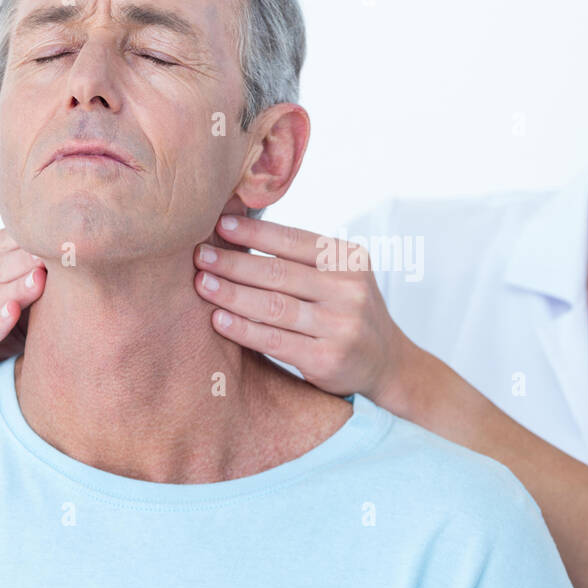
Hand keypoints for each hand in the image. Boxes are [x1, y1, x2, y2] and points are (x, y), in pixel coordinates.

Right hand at [0, 229, 45, 376]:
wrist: (7, 363)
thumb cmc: (24, 312)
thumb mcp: (28, 279)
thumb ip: (35, 256)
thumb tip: (66, 230)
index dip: (27, 239)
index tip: (56, 235)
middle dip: (24, 262)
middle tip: (52, 256)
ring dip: (16, 290)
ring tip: (40, 281)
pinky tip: (12, 312)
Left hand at [193, 214, 412, 401]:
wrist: (386, 362)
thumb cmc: (348, 312)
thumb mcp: (340, 275)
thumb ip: (302, 257)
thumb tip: (239, 230)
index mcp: (349, 259)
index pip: (293, 239)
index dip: (254, 231)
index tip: (220, 225)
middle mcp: (349, 289)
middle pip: (279, 272)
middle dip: (234, 262)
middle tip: (200, 255)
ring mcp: (341, 325)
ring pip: (273, 305)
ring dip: (232, 293)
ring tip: (202, 283)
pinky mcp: (327, 358)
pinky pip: (275, 340)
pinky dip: (243, 329)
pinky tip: (218, 319)